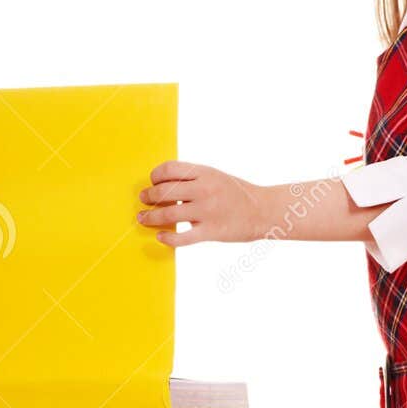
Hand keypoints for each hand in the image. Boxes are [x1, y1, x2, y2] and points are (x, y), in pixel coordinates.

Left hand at [137, 161, 266, 247]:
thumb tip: (165, 184)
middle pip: (164, 191)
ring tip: (143, 218)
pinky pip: (182, 237)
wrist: (263, 211)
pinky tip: (161, 236)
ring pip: (169, 214)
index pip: (169, 169)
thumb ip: (193, 178)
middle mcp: (204, 189)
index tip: (153, 183)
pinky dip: (168, 238)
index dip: (155, 176)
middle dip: (149, 196)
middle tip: (144, 200)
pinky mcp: (211, 231)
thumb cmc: (238, 193)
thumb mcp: (216, 176)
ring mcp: (207, 211)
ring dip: (151, 217)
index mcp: (204, 172)